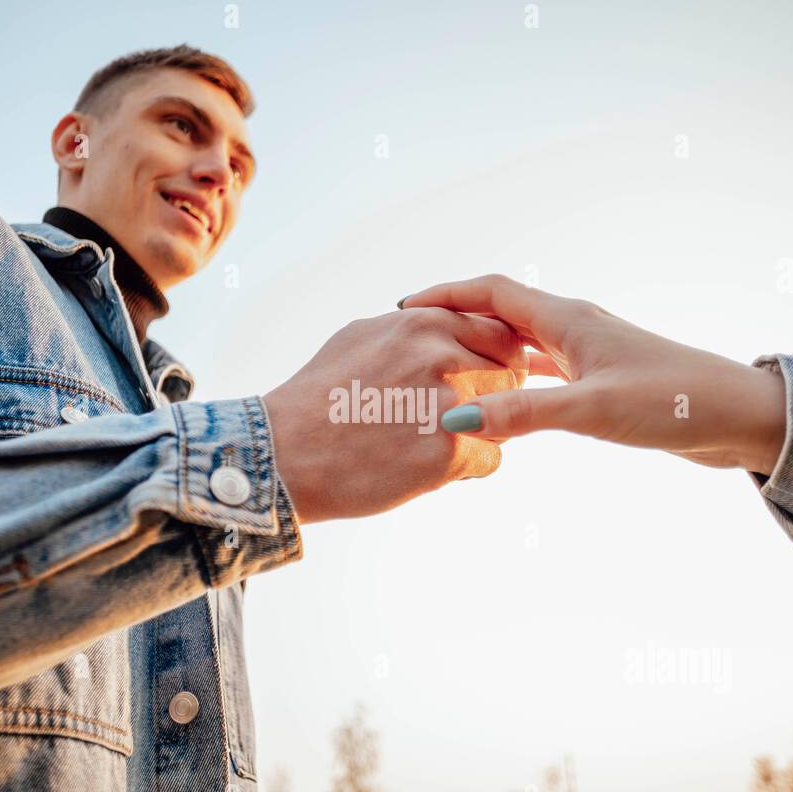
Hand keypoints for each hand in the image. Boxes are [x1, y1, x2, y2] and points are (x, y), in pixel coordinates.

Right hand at [262, 308, 527, 522]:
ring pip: (504, 418)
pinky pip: (490, 460)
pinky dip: (467, 469)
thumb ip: (416, 328)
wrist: (283, 454)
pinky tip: (428, 468)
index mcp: (425, 323)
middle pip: (509, 374)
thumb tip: (453, 327)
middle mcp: (443, 357)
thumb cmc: (319, 396)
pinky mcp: (448, 454)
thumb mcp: (364, 335)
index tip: (482, 378)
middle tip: (461, 417)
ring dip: (483, 432)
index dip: (495, 359)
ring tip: (436, 442)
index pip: (498, 333)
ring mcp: (449, 406)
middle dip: (495, 396)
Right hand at [398, 275, 785, 473]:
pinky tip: (503, 395)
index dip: (446, 294)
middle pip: (502, 311)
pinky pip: (544, 369)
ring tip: (445, 363)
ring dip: (484, 348)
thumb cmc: (673, 403)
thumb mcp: (591, 409)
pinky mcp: (603, 379)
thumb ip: (523, 413)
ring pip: (522, 341)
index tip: (404, 306)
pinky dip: (514, 376)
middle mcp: (575, 327)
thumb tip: (457, 416)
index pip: (492, 292)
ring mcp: (590, 352)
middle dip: (457, 319)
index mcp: (568, 319)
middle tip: (415, 337)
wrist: (737, 416)